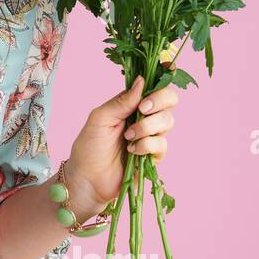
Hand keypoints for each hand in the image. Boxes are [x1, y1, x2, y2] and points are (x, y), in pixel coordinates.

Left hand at [65, 73, 179, 214]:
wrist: (88, 178)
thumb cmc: (89, 147)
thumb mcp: (100, 118)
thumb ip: (122, 101)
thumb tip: (142, 80)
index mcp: (130, 104)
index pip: (154, 87)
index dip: (158, 88)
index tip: (145, 99)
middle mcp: (144, 117)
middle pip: (170, 100)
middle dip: (159, 102)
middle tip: (142, 110)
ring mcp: (151, 136)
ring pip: (168, 121)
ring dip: (147, 127)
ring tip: (128, 137)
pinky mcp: (154, 155)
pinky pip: (162, 144)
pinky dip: (147, 145)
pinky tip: (132, 151)